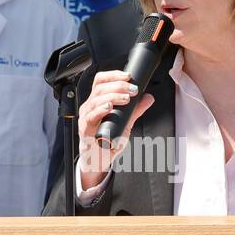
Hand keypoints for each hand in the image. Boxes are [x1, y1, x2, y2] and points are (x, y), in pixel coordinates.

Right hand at [76, 70, 155, 190]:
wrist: (99, 159)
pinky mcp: (85, 129)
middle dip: (118, 85)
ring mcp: (86, 117)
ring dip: (112, 96)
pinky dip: (100, 109)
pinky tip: (109, 107)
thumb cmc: (107, 140)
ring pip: (96, 99)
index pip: (101, 80)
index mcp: (97, 101)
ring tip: (126, 98)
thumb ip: (135, 110)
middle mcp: (89, 106)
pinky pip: (91, 116)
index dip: (114, 75)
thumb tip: (148, 97)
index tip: (129, 76)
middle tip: (133, 89)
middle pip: (100, 87)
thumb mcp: (125, 122)